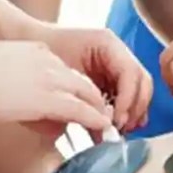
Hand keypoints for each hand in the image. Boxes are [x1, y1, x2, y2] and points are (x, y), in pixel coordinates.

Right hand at [0, 39, 114, 134]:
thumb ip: (16, 82)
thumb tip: (17, 101)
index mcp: (36, 52)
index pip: (67, 73)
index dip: (78, 91)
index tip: (80, 105)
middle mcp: (48, 61)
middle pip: (84, 82)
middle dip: (96, 102)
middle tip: (103, 119)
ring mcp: (49, 78)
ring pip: (88, 94)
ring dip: (99, 112)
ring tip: (106, 128)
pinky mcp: (46, 97)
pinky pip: (80, 109)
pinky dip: (95, 119)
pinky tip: (101, 127)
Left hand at [35, 25, 153, 132]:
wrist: (30, 42)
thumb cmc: (43, 51)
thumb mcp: (61, 70)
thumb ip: (81, 94)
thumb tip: (99, 123)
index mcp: (107, 43)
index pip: (130, 72)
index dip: (128, 98)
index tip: (117, 120)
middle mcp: (117, 52)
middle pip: (142, 81)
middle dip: (135, 107)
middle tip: (121, 128)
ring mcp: (115, 64)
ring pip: (139, 90)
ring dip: (133, 112)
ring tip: (120, 130)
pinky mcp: (110, 77)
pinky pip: (126, 95)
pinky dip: (125, 111)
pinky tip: (117, 126)